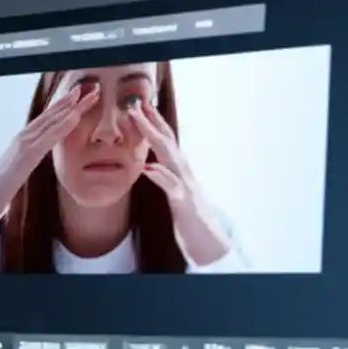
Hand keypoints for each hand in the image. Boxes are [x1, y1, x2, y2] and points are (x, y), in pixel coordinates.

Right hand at [0, 85, 100, 225]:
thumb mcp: (13, 175)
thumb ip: (22, 165)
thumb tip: (28, 163)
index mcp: (20, 143)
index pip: (44, 122)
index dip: (61, 108)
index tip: (77, 98)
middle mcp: (21, 139)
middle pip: (49, 116)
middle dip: (68, 102)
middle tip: (87, 88)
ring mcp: (23, 145)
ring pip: (51, 122)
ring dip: (70, 107)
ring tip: (86, 95)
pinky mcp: (26, 156)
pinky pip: (49, 138)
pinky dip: (63, 125)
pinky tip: (75, 116)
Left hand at [127, 101, 231, 266]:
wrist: (211, 245)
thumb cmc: (192, 221)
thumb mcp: (176, 196)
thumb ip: (166, 179)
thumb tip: (152, 165)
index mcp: (180, 172)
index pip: (166, 142)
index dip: (153, 123)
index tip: (139, 106)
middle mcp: (185, 174)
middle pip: (168, 142)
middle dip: (151, 121)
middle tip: (136, 102)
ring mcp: (187, 187)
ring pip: (170, 157)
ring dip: (154, 136)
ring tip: (138, 120)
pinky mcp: (185, 205)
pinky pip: (172, 187)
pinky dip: (161, 175)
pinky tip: (148, 167)